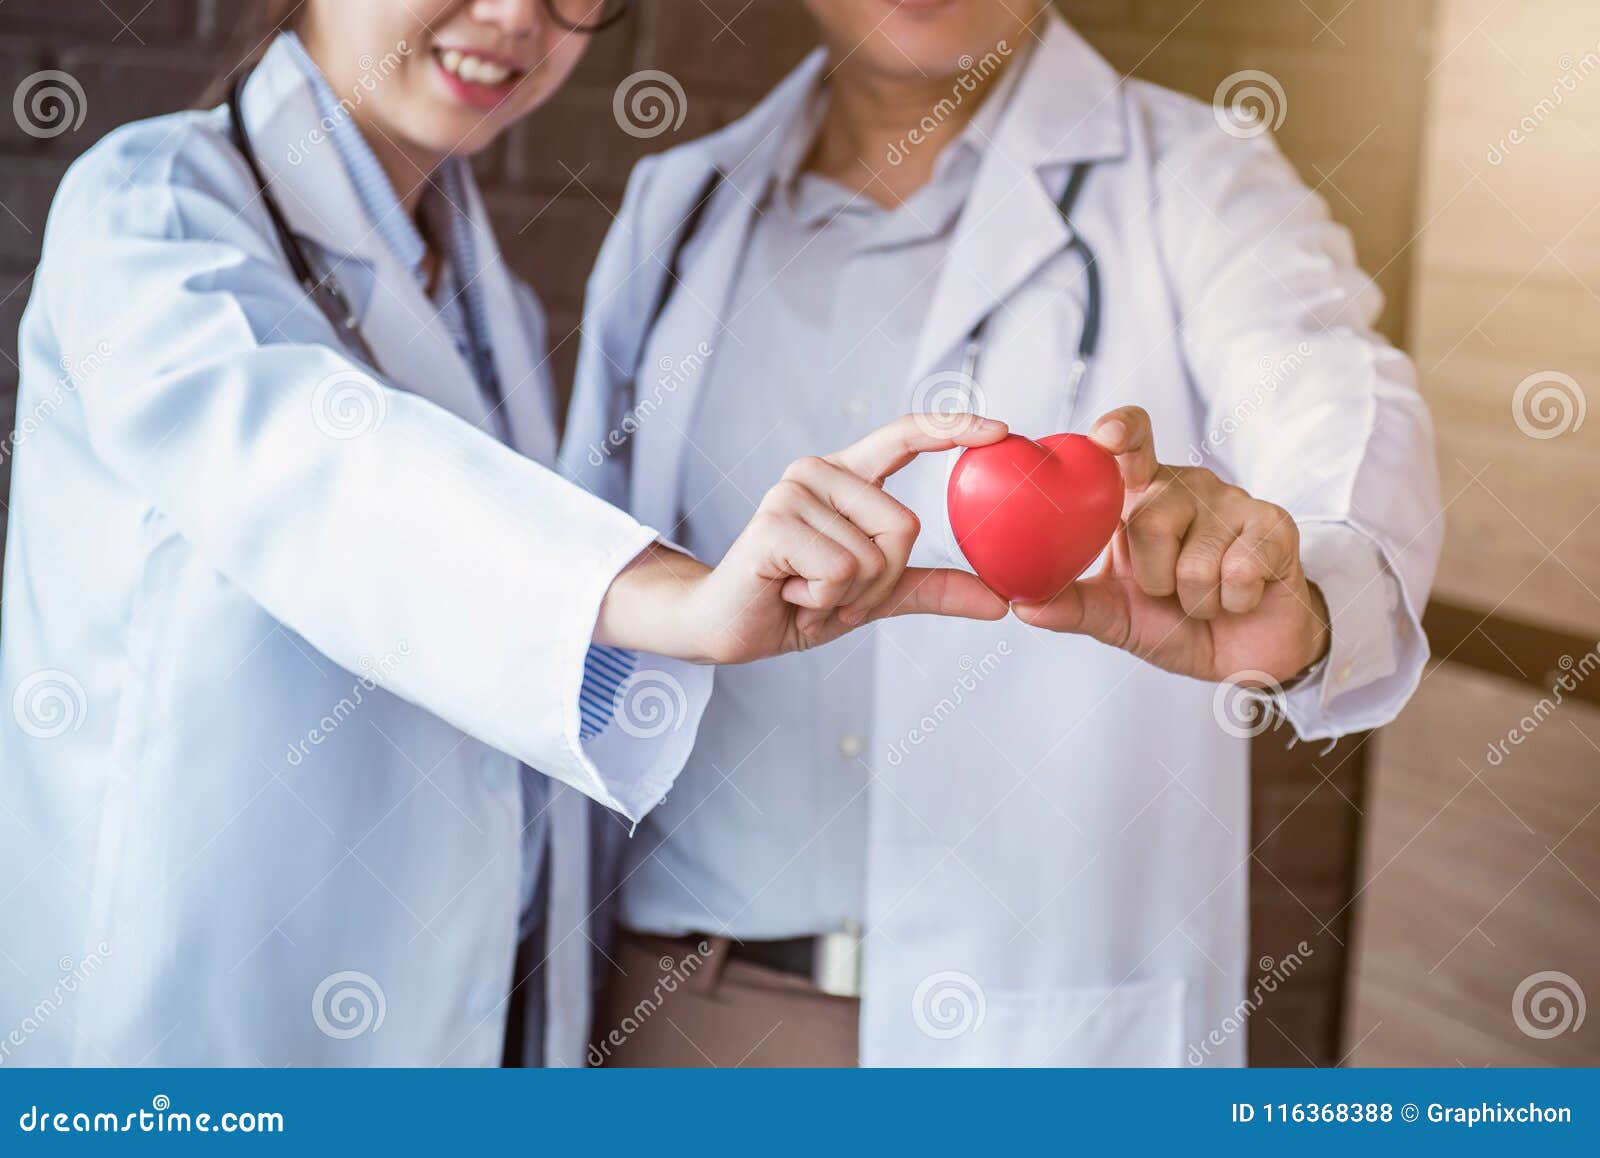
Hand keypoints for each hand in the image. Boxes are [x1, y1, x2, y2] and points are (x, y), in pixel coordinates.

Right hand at [598, 414, 1011, 663]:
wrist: (731, 628)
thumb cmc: (797, 601)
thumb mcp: (876, 595)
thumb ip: (932, 588)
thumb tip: (999, 601)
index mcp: (844, 477)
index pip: (904, 436)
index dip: (953, 429)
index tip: (1002, 431)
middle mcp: (817, 472)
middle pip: (905, 525)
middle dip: (880, 582)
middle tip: (832, 592)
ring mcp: (792, 491)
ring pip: (874, 555)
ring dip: (849, 597)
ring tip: (806, 591)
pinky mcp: (775, 523)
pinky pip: (842, 570)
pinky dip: (824, 600)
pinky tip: (789, 592)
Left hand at [1010, 406, 1329, 686]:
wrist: (1244, 651)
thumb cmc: (1173, 621)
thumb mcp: (1115, 615)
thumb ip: (1071, 606)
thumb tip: (1020, 604)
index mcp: (1141, 494)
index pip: (1132, 440)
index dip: (1121, 430)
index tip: (1104, 438)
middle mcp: (1185, 486)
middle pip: (1150, 521)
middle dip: (1156, 579)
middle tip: (1169, 590)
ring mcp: (1233, 500)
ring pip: (1196, 560)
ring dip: (1196, 600)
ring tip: (1207, 597)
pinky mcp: (1275, 524)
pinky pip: (1240, 572)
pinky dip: (1233, 602)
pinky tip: (1241, 597)